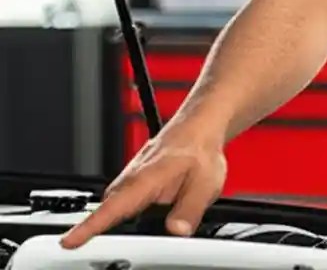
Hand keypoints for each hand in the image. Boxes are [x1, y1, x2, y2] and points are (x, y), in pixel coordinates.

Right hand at [60, 124, 226, 248]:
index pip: (110, 208)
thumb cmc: (199, 151)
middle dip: (98, 232)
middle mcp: (131, 181)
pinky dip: (127, 216)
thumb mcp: (205, 184)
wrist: (198, 130)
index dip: (89, 227)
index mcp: (144, 180)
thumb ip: (189, 210)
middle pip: (107, 213)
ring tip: (127, 240)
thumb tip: (177, 230)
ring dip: (116, 224)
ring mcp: (131, 182)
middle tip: (95, 248)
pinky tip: (144, 223)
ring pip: (116, 209)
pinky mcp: (135, 185)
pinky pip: (124, 204)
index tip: (69, 241)